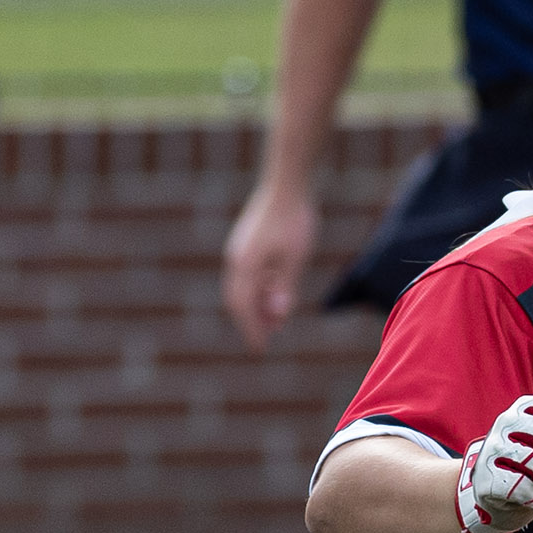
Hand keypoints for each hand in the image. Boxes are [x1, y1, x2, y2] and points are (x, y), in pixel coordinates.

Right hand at [222, 180, 317, 352]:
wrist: (287, 184)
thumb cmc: (294, 220)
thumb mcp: (294, 258)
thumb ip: (284, 287)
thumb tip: (276, 315)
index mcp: (245, 264)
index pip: (242, 306)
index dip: (251, 329)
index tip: (260, 348)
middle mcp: (237, 258)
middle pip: (238, 299)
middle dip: (251, 321)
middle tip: (266, 340)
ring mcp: (241, 249)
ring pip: (244, 286)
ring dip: (257, 305)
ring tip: (275, 322)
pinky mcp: (249, 242)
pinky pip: (250, 273)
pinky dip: (260, 289)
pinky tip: (276, 295)